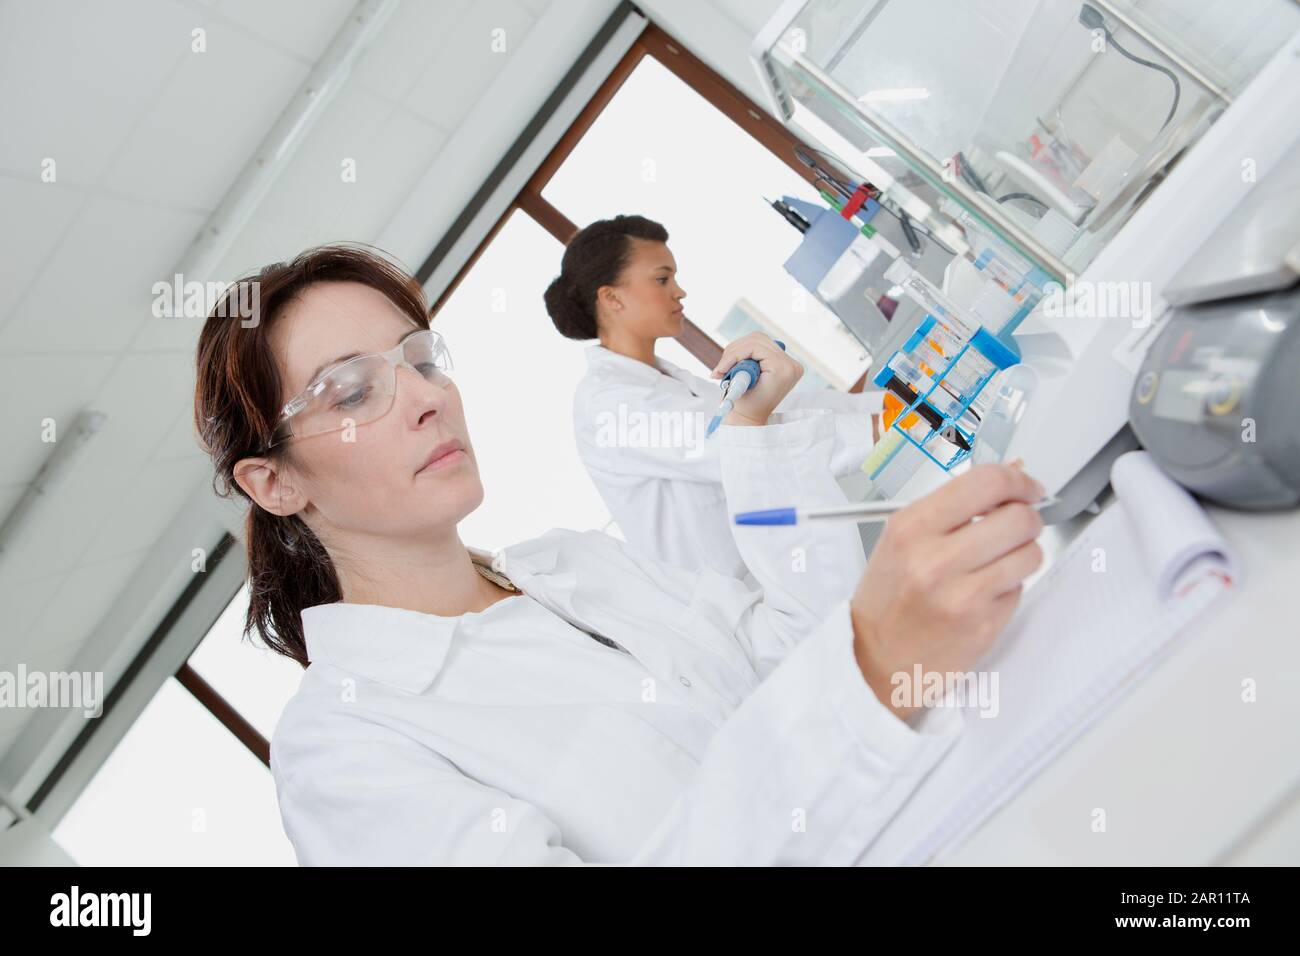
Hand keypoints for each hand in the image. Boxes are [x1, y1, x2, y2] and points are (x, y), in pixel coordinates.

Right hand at [710, 332, 802, 426]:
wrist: (749, 420)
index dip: (733, 355)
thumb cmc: (744, 408)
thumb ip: (738, 366)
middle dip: (733, 352)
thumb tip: (732, 354)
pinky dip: (742, 354)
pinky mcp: (780, 361)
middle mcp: (790, 364)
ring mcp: (787, 362)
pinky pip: (758, 347)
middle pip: (757, 339)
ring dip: (736, 353)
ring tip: (725, 369)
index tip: (719, 371)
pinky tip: (734, 366)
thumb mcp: (740, 386)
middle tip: (721, 369)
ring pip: (756, 340)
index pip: (755, 346)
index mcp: (784, 369)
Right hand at [849, 463, 1046, 720]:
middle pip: (1018, 517)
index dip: (1018, 481)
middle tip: (1014, 526)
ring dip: (1022, 554)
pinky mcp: (982, 625)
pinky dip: (1009, 587)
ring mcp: (960, 595)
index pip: (985, 483)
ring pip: (1030, 553)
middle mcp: (934, 559)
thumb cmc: (888, 598)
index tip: (1028, 487)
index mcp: (910, 528)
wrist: (873, 658)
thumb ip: (954, 505)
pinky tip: (982, 593)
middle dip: (1026, 519)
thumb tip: (1010, 474)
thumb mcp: (903, 539)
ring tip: (995, 563)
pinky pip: (1021, 589)